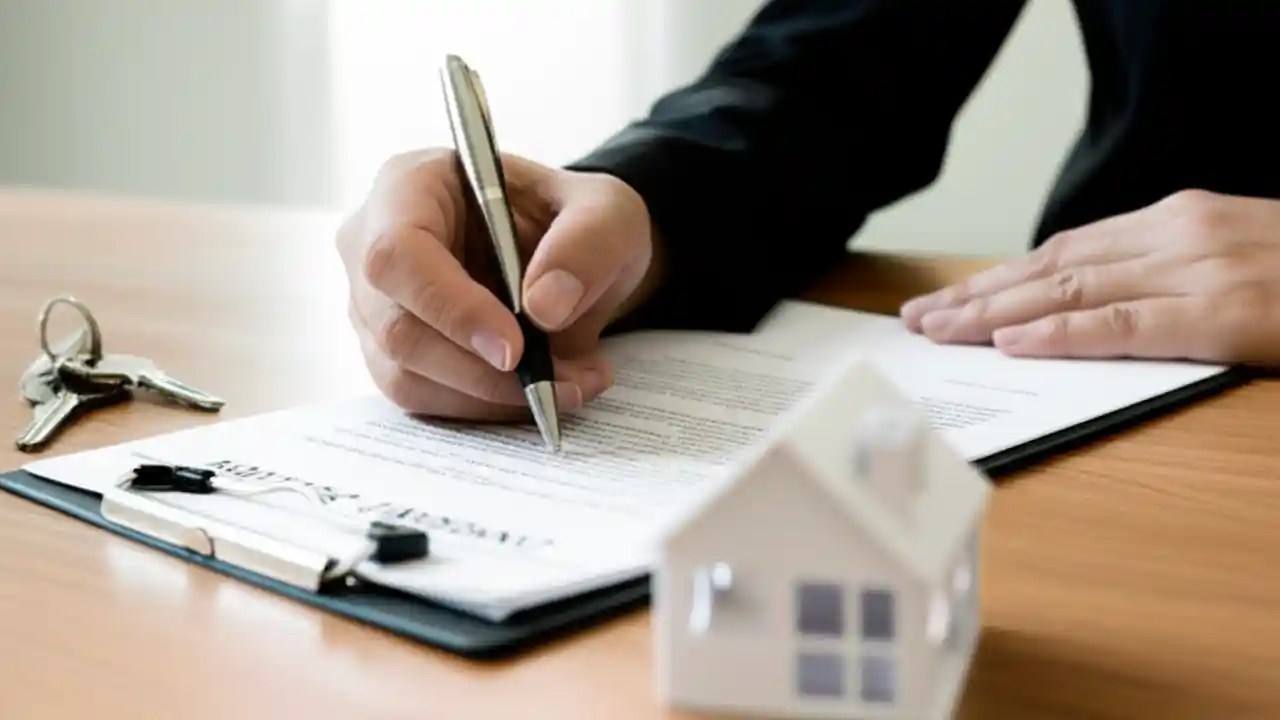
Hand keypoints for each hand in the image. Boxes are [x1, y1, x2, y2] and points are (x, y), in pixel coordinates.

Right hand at [335, 149, 659, 419]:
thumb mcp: (608, 212)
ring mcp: (375, 305)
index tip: (514, 350)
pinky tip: (545, 391)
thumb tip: (544, 308)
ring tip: (573, 384)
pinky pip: (425, 398)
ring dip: (493, 397)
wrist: (570, 259)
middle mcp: (373, 244)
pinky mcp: (393, 354)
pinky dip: (488, 408)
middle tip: (562, 382)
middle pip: (397, 327)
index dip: (451, 308)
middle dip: (483, 371)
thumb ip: (587, 245)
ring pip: (407, 374)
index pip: (398, 252)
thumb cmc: (575, 221)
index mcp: (411, 185)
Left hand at [900, 190, 1279, 364]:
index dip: (998, 277)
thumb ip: (1158, 271)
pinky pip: (1123, 323)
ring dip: (995, 315)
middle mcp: (1175, 234)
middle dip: (977, 296)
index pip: (1063, 250)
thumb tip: (1083, 299)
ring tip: (940, 333)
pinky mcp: (1222, 313)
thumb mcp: (1226, 256)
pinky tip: (1012, 344)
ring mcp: (1197, 270)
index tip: (948, 299)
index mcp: (1174, 220)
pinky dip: (1062, 333)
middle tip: (919, 320)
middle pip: (1052, 267)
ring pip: (1071, 291)